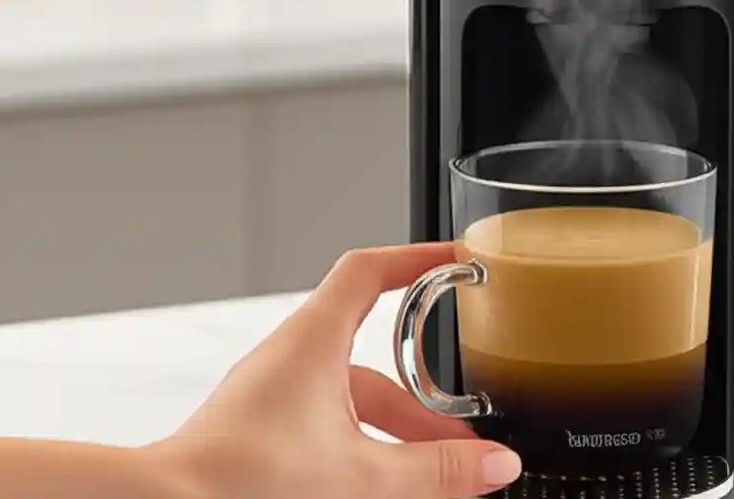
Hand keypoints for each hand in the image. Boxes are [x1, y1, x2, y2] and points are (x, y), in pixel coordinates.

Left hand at [148, 244, 521, 498]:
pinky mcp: (262, 436)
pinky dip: (362, 454)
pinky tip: (383, 491)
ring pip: (352, 408)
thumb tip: (493, 464)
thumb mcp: (361, 477)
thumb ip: (435, 473)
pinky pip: (328, 432)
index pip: (369, 271)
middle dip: (426, 408)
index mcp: (313, 342)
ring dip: (395, 441)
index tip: (454, 260)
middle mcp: (290, 361)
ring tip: (433, 485)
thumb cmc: (240, 480)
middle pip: (375, 364)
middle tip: (465, 446)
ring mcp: (274, 400)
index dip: (415, 258)